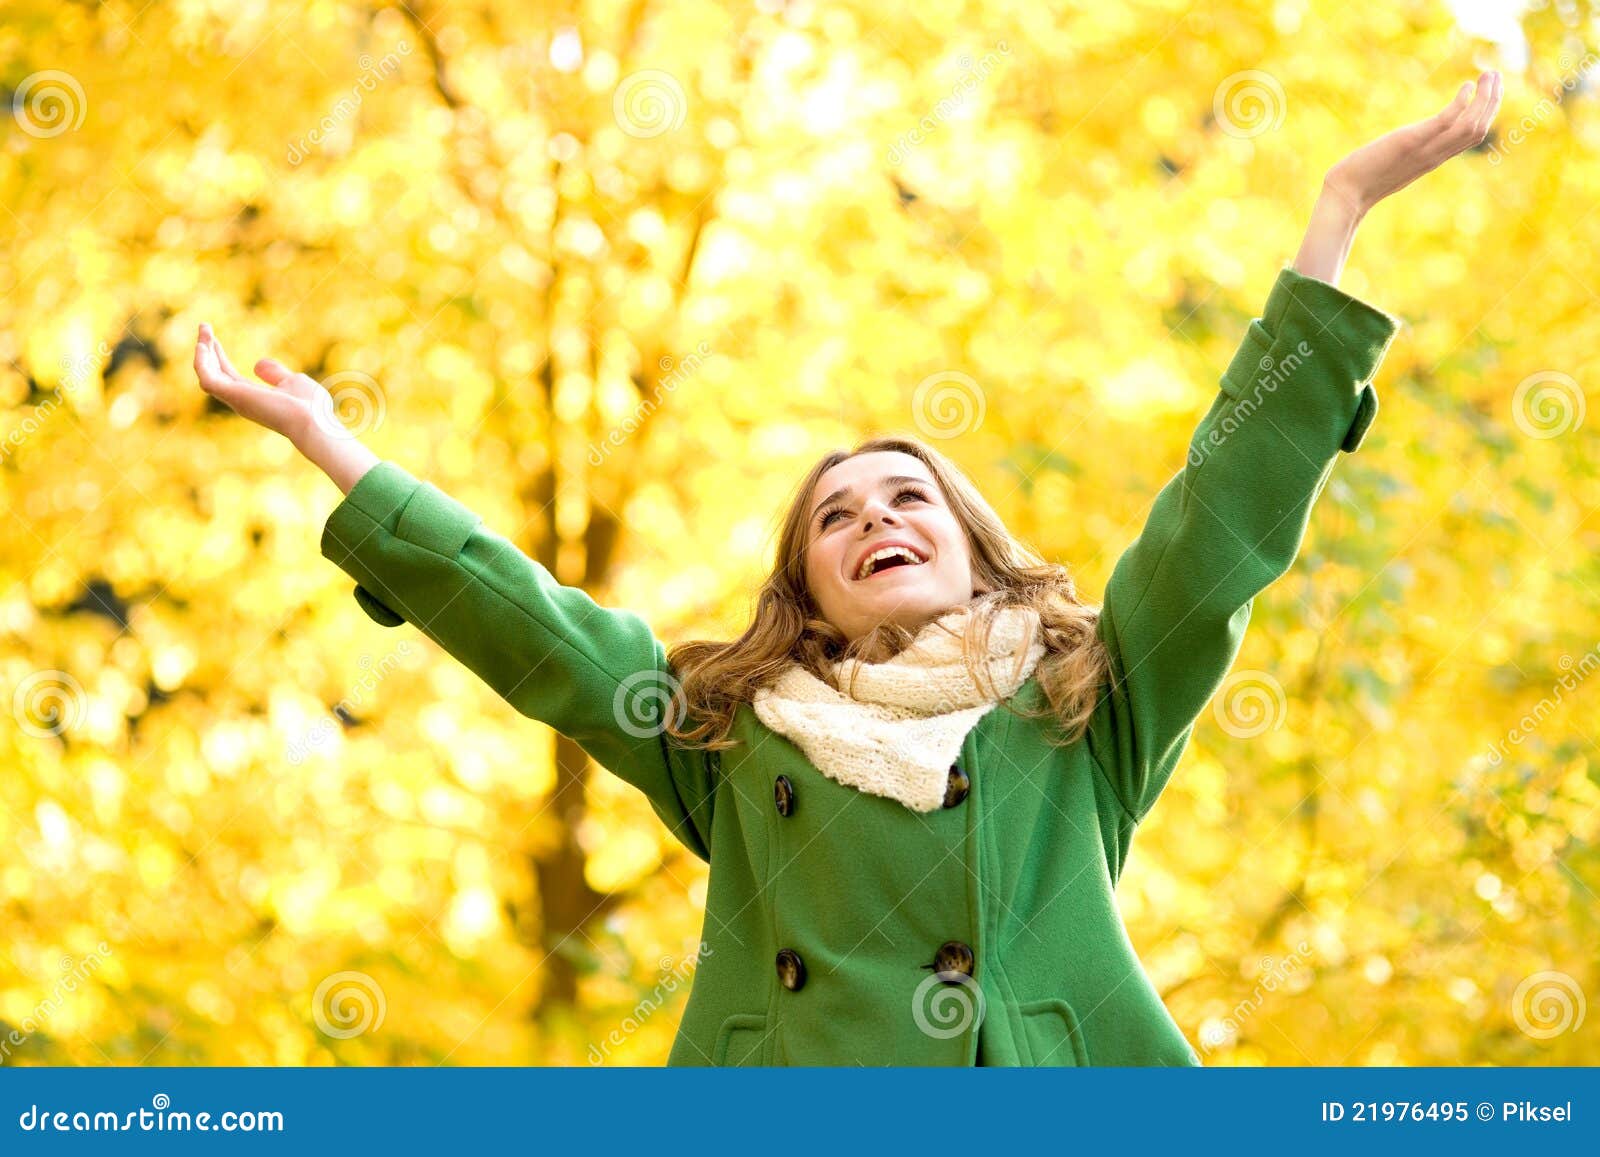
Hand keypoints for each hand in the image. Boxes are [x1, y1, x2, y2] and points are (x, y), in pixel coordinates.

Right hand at [193, 323, 335, 446]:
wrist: (315, 421)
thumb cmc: (310, 407)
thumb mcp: (293, 382)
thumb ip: (275, 374)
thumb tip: (257, 365)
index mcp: (253, 397)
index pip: (228, 375)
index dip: (219, 357)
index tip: (213, 339)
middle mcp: (240, 400)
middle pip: (215, 372)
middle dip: (207, 350)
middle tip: (203, 326)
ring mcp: (236, 399)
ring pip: (207, 374)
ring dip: (203, 351)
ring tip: (204, 328)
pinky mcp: (234, 396)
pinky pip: (208, 378)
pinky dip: (202, 362)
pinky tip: (203, 345)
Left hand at [1323, 70, 1502, 215]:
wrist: (1346, 193)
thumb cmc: (1363, 178)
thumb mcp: (1395, 162)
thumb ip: (1409, 150)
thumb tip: (1406, 141)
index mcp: (1434, 157)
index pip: (1472, 136)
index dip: (1487, 112)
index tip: (1492, 89)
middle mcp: (1435, 155)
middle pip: (1478, 130)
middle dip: (1491, 101)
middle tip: (1496, 75)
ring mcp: (1425, 150)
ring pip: (1469, 126)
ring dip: (1484, 99)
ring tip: (1490, 75)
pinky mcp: (1410, 143)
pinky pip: (1445, 124)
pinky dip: (1461, 104)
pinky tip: (1467, 86)